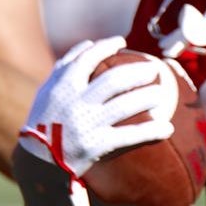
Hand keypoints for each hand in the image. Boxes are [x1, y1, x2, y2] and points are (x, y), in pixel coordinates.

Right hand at [19, 37, 174, 179]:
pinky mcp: (94, 146)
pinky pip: (128, 136)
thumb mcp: (47, 93)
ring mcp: (85, 125)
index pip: (86, 60)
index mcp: (61, 88)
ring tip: (163, 94)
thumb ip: (64, 68)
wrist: (38, 163)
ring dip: (148, 97)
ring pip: (124, 106)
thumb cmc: (46, 121)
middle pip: (113, 81)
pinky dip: (150, 132)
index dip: (105, 47)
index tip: (122, 41)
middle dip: (137, 72)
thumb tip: (89, 44)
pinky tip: (167, 128)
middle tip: (154, 69)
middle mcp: (73, 104)